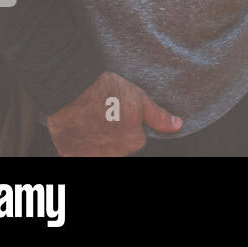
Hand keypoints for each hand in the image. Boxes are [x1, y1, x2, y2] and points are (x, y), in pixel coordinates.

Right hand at [45, 71, 181, 156]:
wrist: (73, 91)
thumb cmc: (107, 93)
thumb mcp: (140, 100)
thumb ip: (158, 117)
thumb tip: (177, 125)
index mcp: (132, 142)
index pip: (136, 140)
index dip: (129, 125)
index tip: (119, 112)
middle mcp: (113, 154)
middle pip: (118, 148)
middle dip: (113, 135)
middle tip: (104, 114)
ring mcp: (90, 156)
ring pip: (98, 152)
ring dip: (96, 141)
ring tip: (90, 120)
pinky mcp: (70, 154)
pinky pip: (77, 153)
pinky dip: (78, 144)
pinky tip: (77, 128)